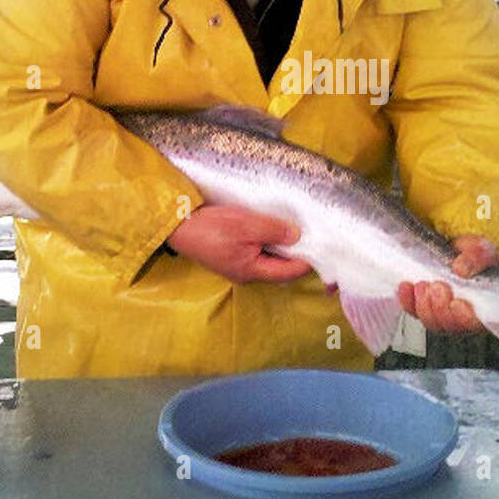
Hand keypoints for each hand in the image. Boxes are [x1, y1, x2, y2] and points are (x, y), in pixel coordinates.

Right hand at [166, 205, 311, 282]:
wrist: (176, 225)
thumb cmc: (211, 227)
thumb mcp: (246, 225)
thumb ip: (274, 231)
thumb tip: (298, 236)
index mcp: (252, 271)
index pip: (290, 271)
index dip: (308, 260)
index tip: (323, 245)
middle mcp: (246, 273)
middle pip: (280, 267)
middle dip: (296, 253)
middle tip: (312, 235)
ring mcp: (236, 265)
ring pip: (268, 259)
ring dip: (281, 246)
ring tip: (295, 228)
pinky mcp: (228, 255)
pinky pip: (255, 251)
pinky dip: (267, 242)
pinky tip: (271, 228)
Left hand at [396, 235, 498, 332]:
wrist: (453, 250)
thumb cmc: (473, 255)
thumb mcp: (481, 250)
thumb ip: (476, 258)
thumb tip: (461, 270)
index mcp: (484, 306)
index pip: (477, 322)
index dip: (465, 318)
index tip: (457, 303)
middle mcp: (463, 316)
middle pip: (450, 325)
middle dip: (441, 308)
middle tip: (438, 286)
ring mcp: (442, 314)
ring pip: (431, 322)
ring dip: (424, 305)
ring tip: (423, 285)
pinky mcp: (424, 307)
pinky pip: (413, 311)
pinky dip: (407, 300)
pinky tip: (406, 287)